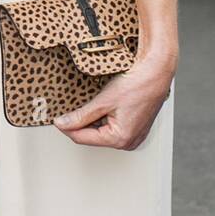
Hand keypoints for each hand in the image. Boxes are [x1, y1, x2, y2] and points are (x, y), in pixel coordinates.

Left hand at [51, 54, 175, 148]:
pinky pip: (113, 128)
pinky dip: (105, 118)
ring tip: (97, 102)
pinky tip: (106, 105)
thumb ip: (81, 115)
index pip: (82, 138)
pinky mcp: (136, 129)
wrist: (157, 73)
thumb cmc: (136, 84)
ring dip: (94, 120)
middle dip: (82, 122)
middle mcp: (128, 142)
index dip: (67, 127)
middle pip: (93, 136)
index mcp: (119, 139)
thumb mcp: (103, 101)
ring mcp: (134, 137)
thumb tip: (62, 124)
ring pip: (102, 132)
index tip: (57, 117)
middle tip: (76, 106)